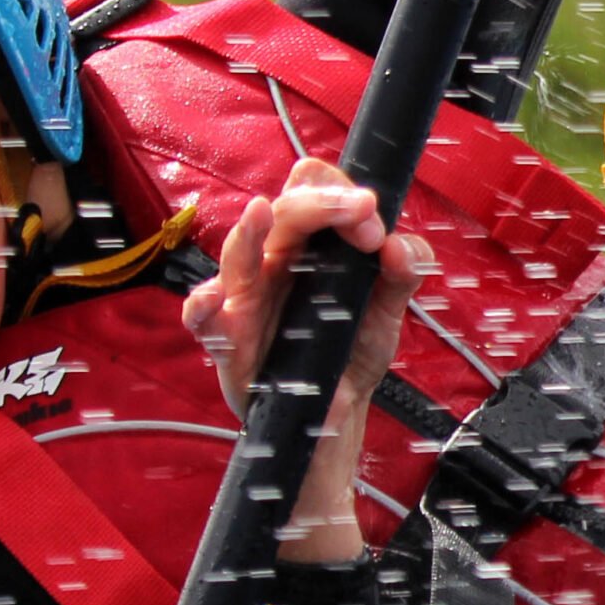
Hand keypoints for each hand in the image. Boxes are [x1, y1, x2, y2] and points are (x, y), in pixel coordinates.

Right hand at [182, 159, 425, 563]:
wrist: (336, 414)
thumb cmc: (349, 350)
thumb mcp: (385, 311)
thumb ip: (401, 274)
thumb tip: (400, 247)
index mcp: (310, 245)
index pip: (312, 190)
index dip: (341, 194)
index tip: (373, 220)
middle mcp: (274, 262)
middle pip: (281, 212)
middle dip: (319, 205)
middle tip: (362, 212)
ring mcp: (248, 300)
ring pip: (237, 255)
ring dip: (248, 234)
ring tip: (261, 212)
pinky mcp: (230, 342)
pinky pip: (204, 321)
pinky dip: (202, 308)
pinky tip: (213, 300)